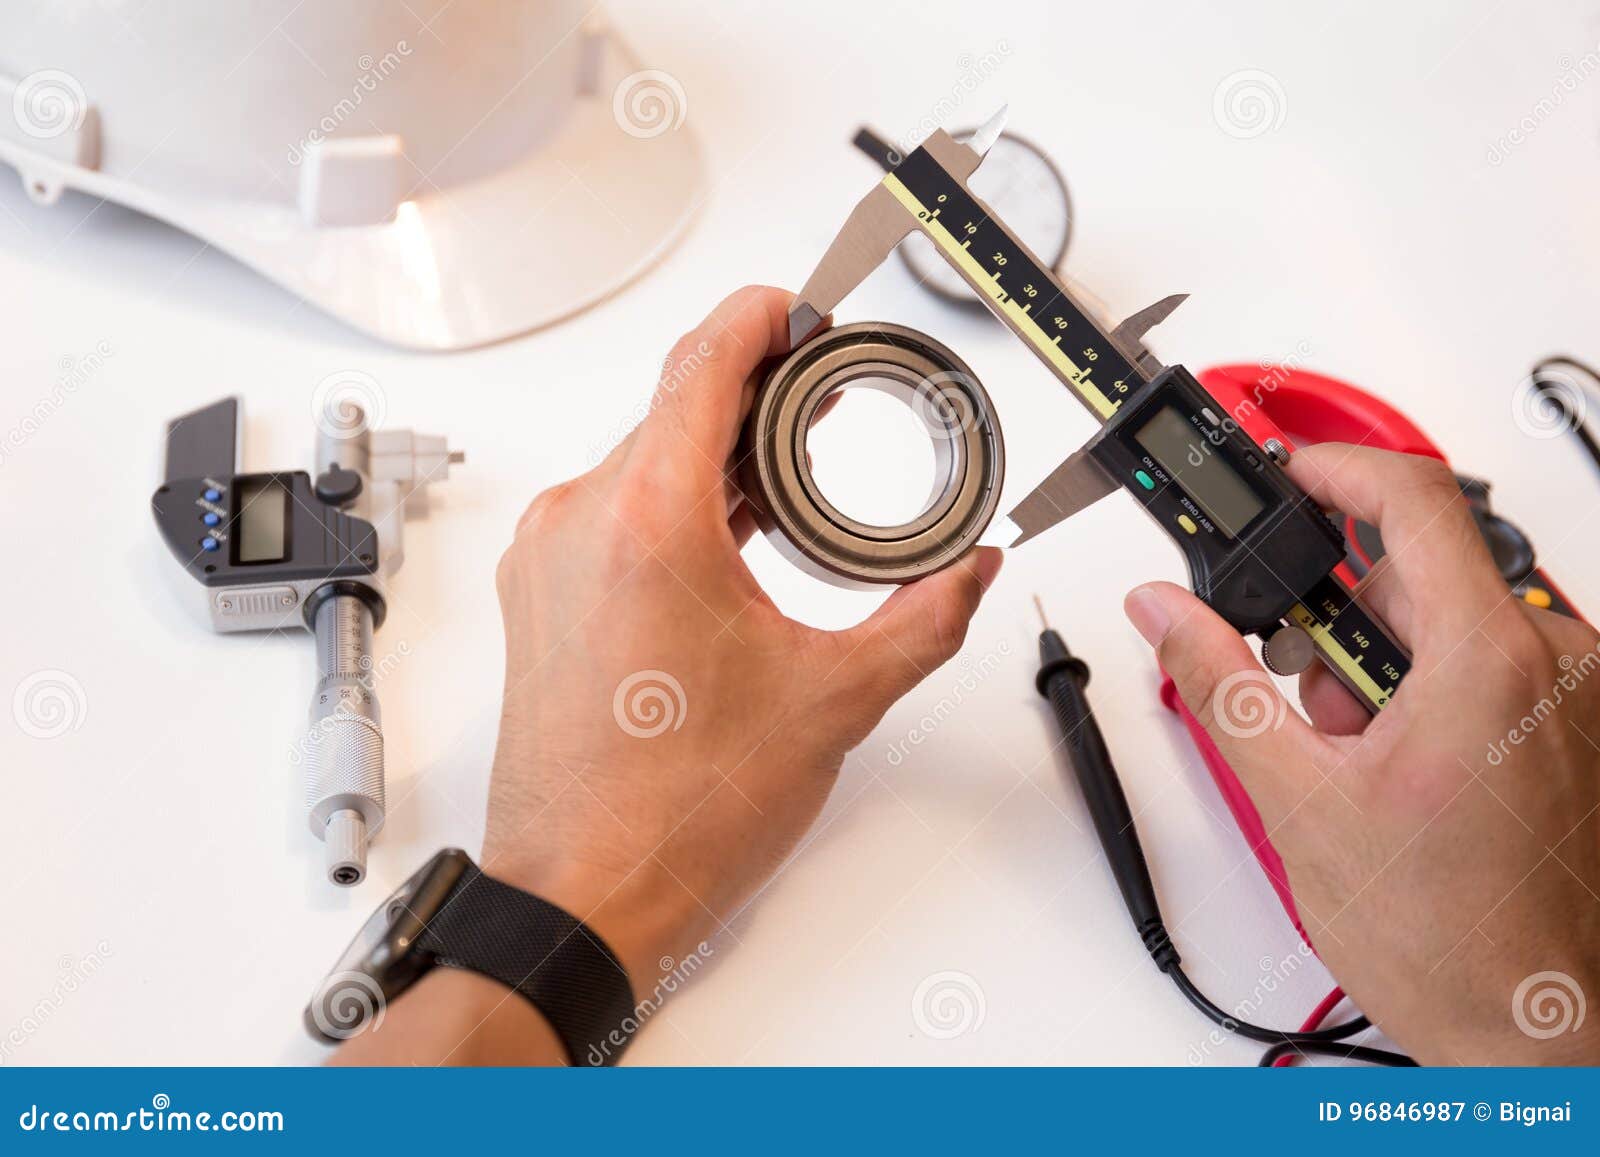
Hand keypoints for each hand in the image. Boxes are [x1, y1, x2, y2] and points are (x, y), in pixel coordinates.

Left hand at [480, 287, 999, 1001]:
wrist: (581, 892)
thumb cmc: (678, 812)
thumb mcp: (834, 702)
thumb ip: (924, 618)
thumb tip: (971, 569)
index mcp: (650, 523)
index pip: (703, 361)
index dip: (763, 316)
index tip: (805, 310)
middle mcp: (581, 524)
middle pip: (675, 406)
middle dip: (757, 392)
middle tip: (824, 395)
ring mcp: (549, 560)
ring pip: (642, 459)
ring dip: (717, 451)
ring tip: (791, 472)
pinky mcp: (540, 596)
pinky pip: (612, 510)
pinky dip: (675, 500)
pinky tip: (731, 537)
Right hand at [1125, 444, 1599, 1063]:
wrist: (1532, 1028)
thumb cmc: (1448, 939)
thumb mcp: (1297, 799)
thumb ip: (1220, 681)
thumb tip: (1164, 610)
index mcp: (1487, 661)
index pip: (1412, 499)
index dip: (1334, 467)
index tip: (1285, 469)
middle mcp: (1547, 664)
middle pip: (1415, 570)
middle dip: (1333, 611)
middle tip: (1287, 679)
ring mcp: (1566, 698)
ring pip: (1444, 622)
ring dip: (1373, 662)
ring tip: (1345, 753)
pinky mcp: (1568, 729)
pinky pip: (1480, 665)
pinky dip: (1419, 691)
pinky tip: (1389, 764)